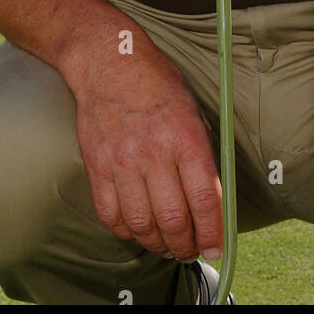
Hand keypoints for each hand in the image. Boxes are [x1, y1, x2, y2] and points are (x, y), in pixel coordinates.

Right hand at [68, 44, 223, 262]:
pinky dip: (127, 231)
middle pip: (173, 221)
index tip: (216, 246)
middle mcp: (154, 153)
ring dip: (157, 244)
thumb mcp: (193, 111)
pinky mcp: (97, 167)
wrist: (109, 64)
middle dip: (186, 245)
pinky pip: (111, 215)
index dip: (213, 232)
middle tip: (190, 249)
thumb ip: (202, 154)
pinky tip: (138, 228)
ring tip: (166, 244)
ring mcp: (122, 162)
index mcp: (185, 138)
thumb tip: (213, 199)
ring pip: (142, 225)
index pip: (204, 200)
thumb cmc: (157, 85)